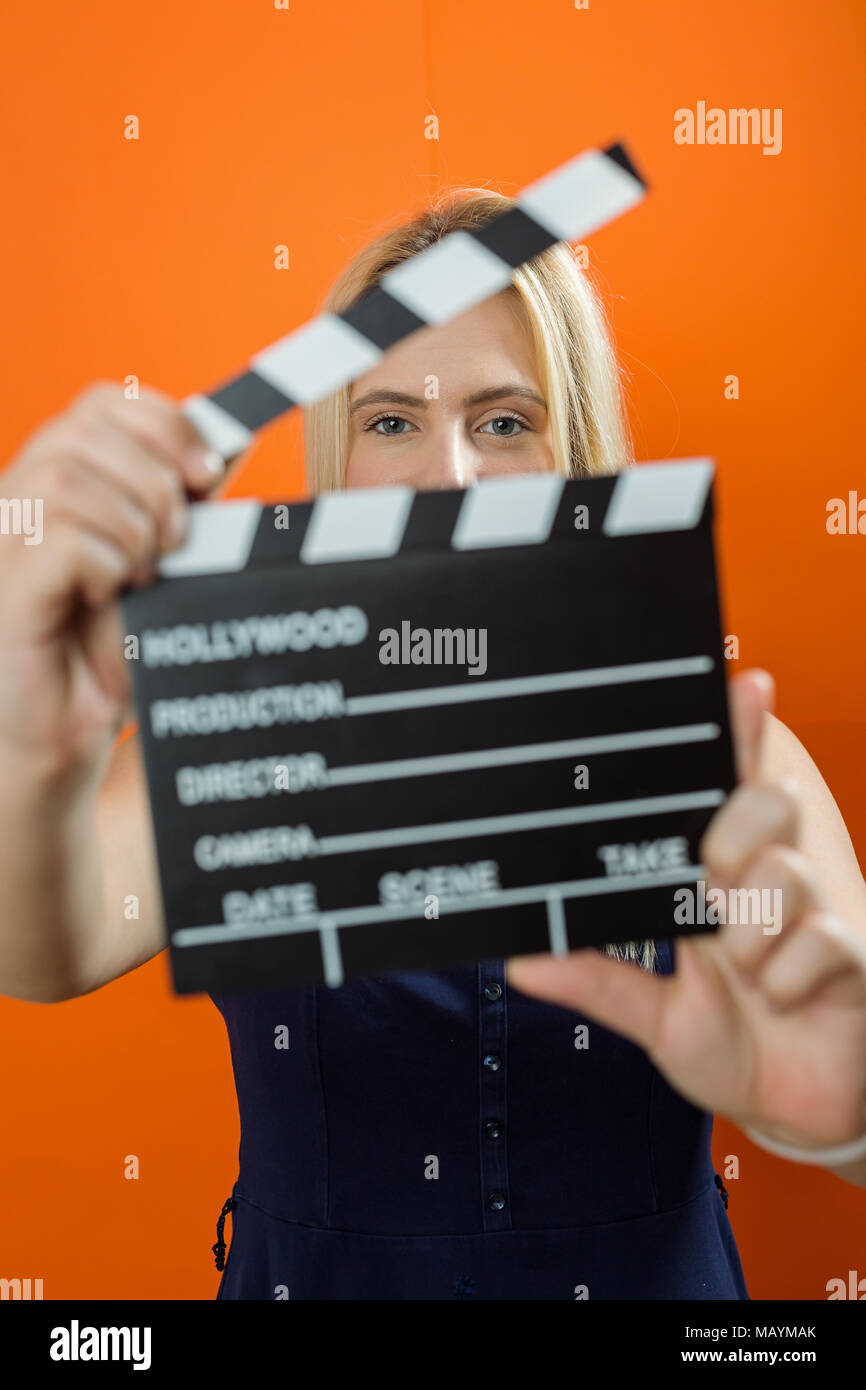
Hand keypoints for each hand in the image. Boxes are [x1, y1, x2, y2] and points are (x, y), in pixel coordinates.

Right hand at [0, 382, 227, 776]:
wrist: (67, 734)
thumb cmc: (105, 652)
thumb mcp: (162, 566)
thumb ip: (183, 505)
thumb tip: (228, 444)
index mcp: (55, 478)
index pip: (103, 403)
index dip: (165, 423)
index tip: (210, 473)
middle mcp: (18, 497)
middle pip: (86, 427)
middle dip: (156, 477)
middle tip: (178, 541)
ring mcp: (2, 538)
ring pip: (69, 478)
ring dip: (132, 526)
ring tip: (142, 575)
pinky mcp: (3, 585)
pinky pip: (62, 539)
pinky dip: (106, 564)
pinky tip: (107, 595)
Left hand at [506, 670, 865, 1151]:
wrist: (796, 1112)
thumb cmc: (731, 1048)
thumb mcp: (654, 1020)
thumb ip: (598, 984)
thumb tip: (523, 962)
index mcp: (717, 881)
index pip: (726, 791)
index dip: (739, 733)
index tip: (745, 683)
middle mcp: (766, 882)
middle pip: (762, 804)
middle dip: (730, 840)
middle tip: (712, 892)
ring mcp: (813, 912)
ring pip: (782, 873)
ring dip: (749, 934)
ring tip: (742, 971)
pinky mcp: (852, 953)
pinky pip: (816, 939)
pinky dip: (785, 979)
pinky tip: (782, 998)